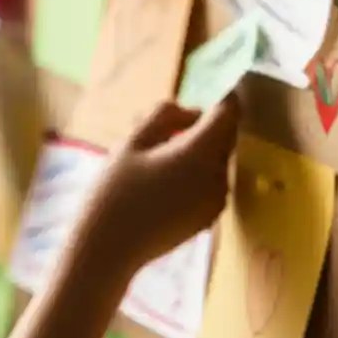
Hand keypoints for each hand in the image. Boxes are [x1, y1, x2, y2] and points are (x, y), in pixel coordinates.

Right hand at [79, 97, 240, 271]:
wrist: (108, 250)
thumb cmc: (114, 191)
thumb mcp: (132, 142)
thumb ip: (164, 114)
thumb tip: (190, 109)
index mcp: (201, 153)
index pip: (229, 112)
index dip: (222, 95)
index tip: (205, 87)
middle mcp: (218, 176)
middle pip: (225, 135)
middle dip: (203, 123)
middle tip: (165, 125)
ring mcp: (217, 200)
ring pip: (218, 158)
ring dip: (199, 147)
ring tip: (157, 154)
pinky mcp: (209, 217)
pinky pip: (211, 180)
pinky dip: (197, 170)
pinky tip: (163, 179)